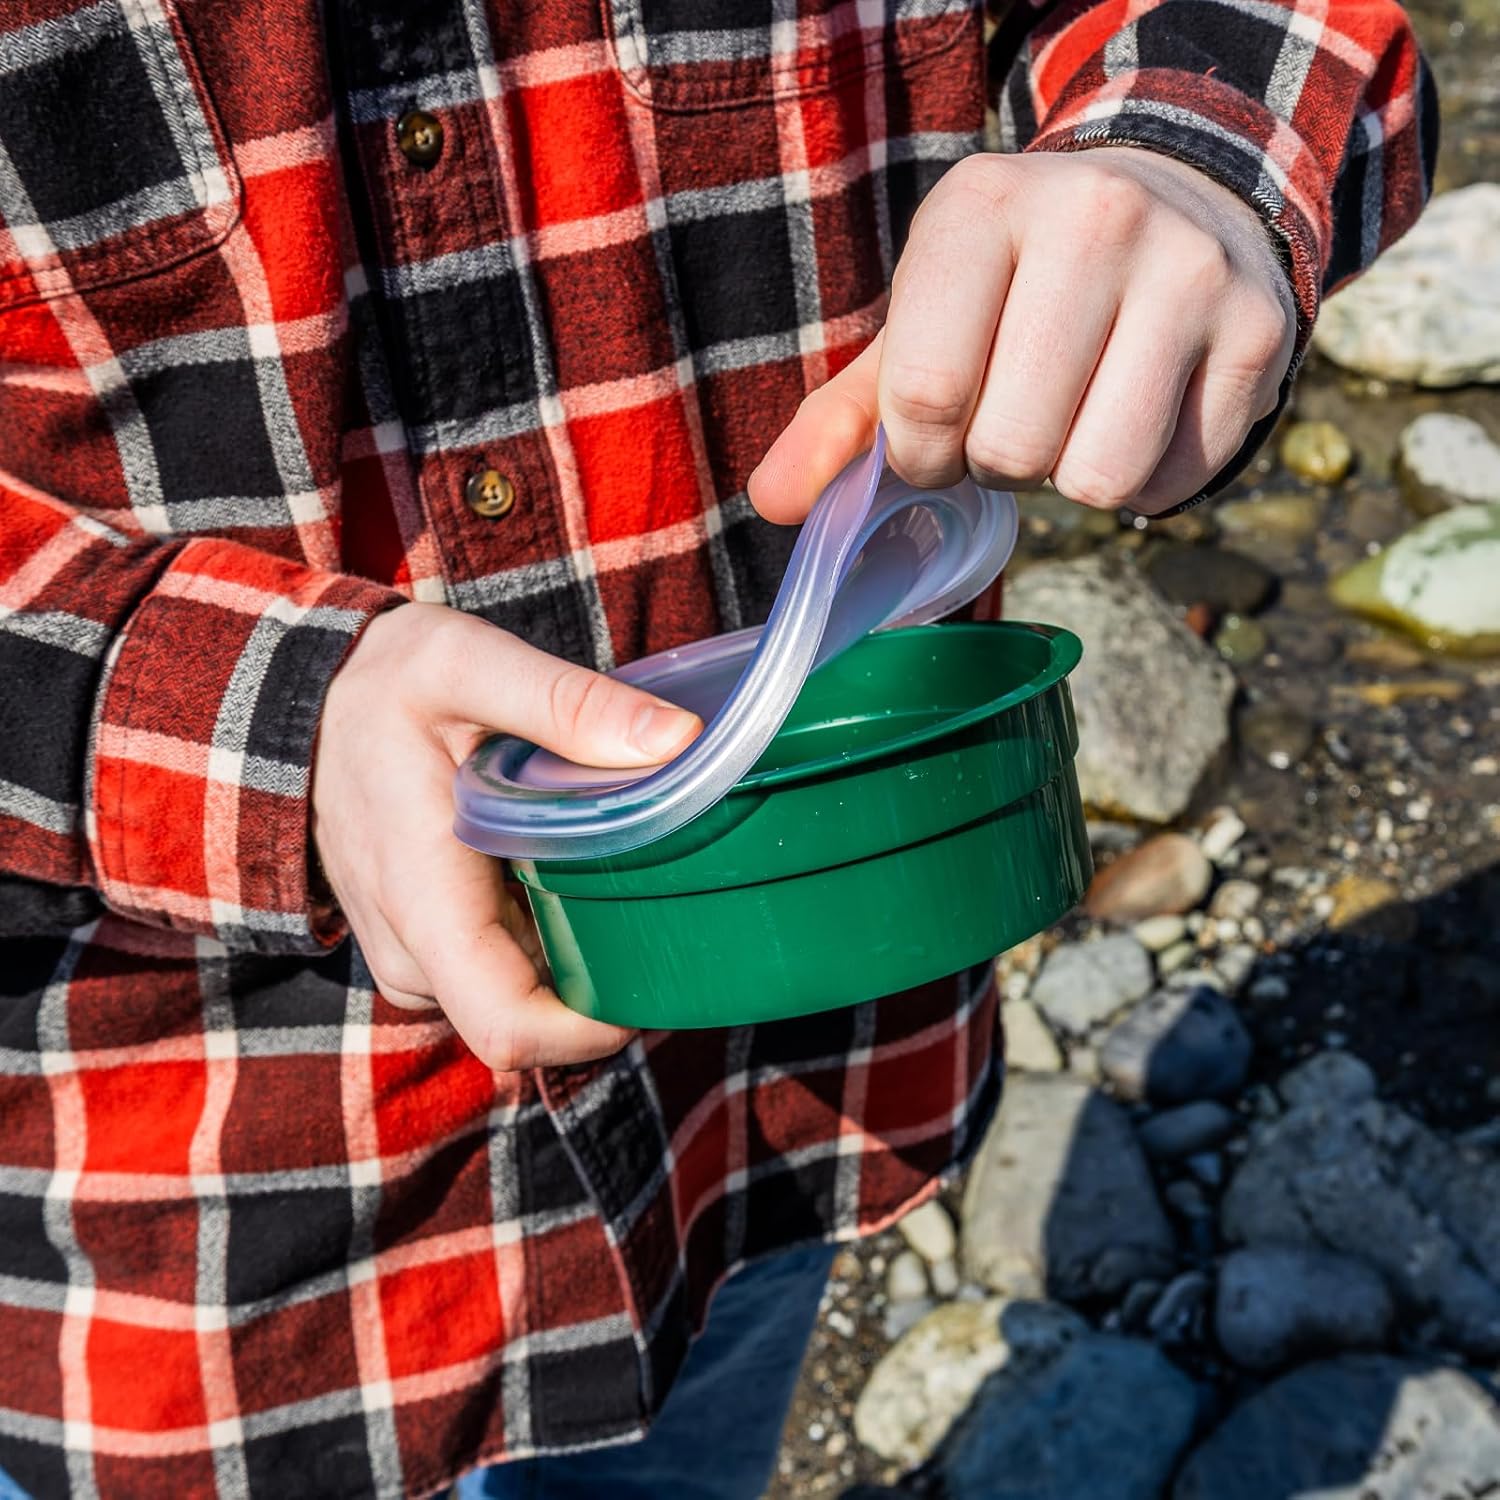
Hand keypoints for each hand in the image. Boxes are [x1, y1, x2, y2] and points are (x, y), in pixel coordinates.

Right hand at [312, 604, 700, 1070]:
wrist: (305, 699)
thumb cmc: (379, 680)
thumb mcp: (468, 664)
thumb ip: (567, 703)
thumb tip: (677, 739)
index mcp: (425, 904)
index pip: (510, 1028)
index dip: (595, 1029)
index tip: (660, 971)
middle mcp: (415, 953)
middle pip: (534, 1018)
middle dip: (609, 979)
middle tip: (668, 895)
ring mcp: (417, 956)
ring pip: (524, 994)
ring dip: (583, 953)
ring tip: (620, 868)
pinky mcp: (427, 944)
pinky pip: (504, 967)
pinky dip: (552, 934)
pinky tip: (574, 868)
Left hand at [750, 147, 1295, 520]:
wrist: (1177, 205)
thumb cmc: (1018, 287)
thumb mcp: (919, 326)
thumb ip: (842, 421)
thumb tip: (773, 505)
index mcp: (982, 208)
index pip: (926, 397)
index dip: (922, 452)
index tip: (936, 433)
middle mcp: (1095, 219)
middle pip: (1012, 446)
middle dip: (998, 463)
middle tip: (1016, 416)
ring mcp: (1191, 272)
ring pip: (1097, 476)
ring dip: (1068, 478)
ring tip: (1074, 416)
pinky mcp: (1261, 332)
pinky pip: (1172, 484)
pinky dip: (1143, 483)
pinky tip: (1137, 417)